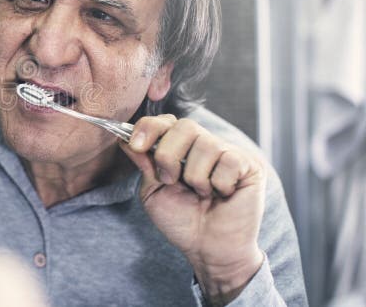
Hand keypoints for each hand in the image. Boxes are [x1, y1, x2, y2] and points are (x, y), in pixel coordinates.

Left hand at [119, 114, 265, 303]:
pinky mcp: (249, 165)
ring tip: (201, 194)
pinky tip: (222, 195)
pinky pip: (228, 161)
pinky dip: (218, 184)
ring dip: (195, 177)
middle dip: (168, 154)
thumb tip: (123, 137)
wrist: (208, 249)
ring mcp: (228, 153)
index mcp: (181, 148)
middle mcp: (204, 145)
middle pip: (185, 126)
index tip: (136, 146)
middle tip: (170, 181)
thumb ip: (143, 163)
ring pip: (206, 145)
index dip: (150, 127)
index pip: (166, 121)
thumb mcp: (153, 191)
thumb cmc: (182, 221)